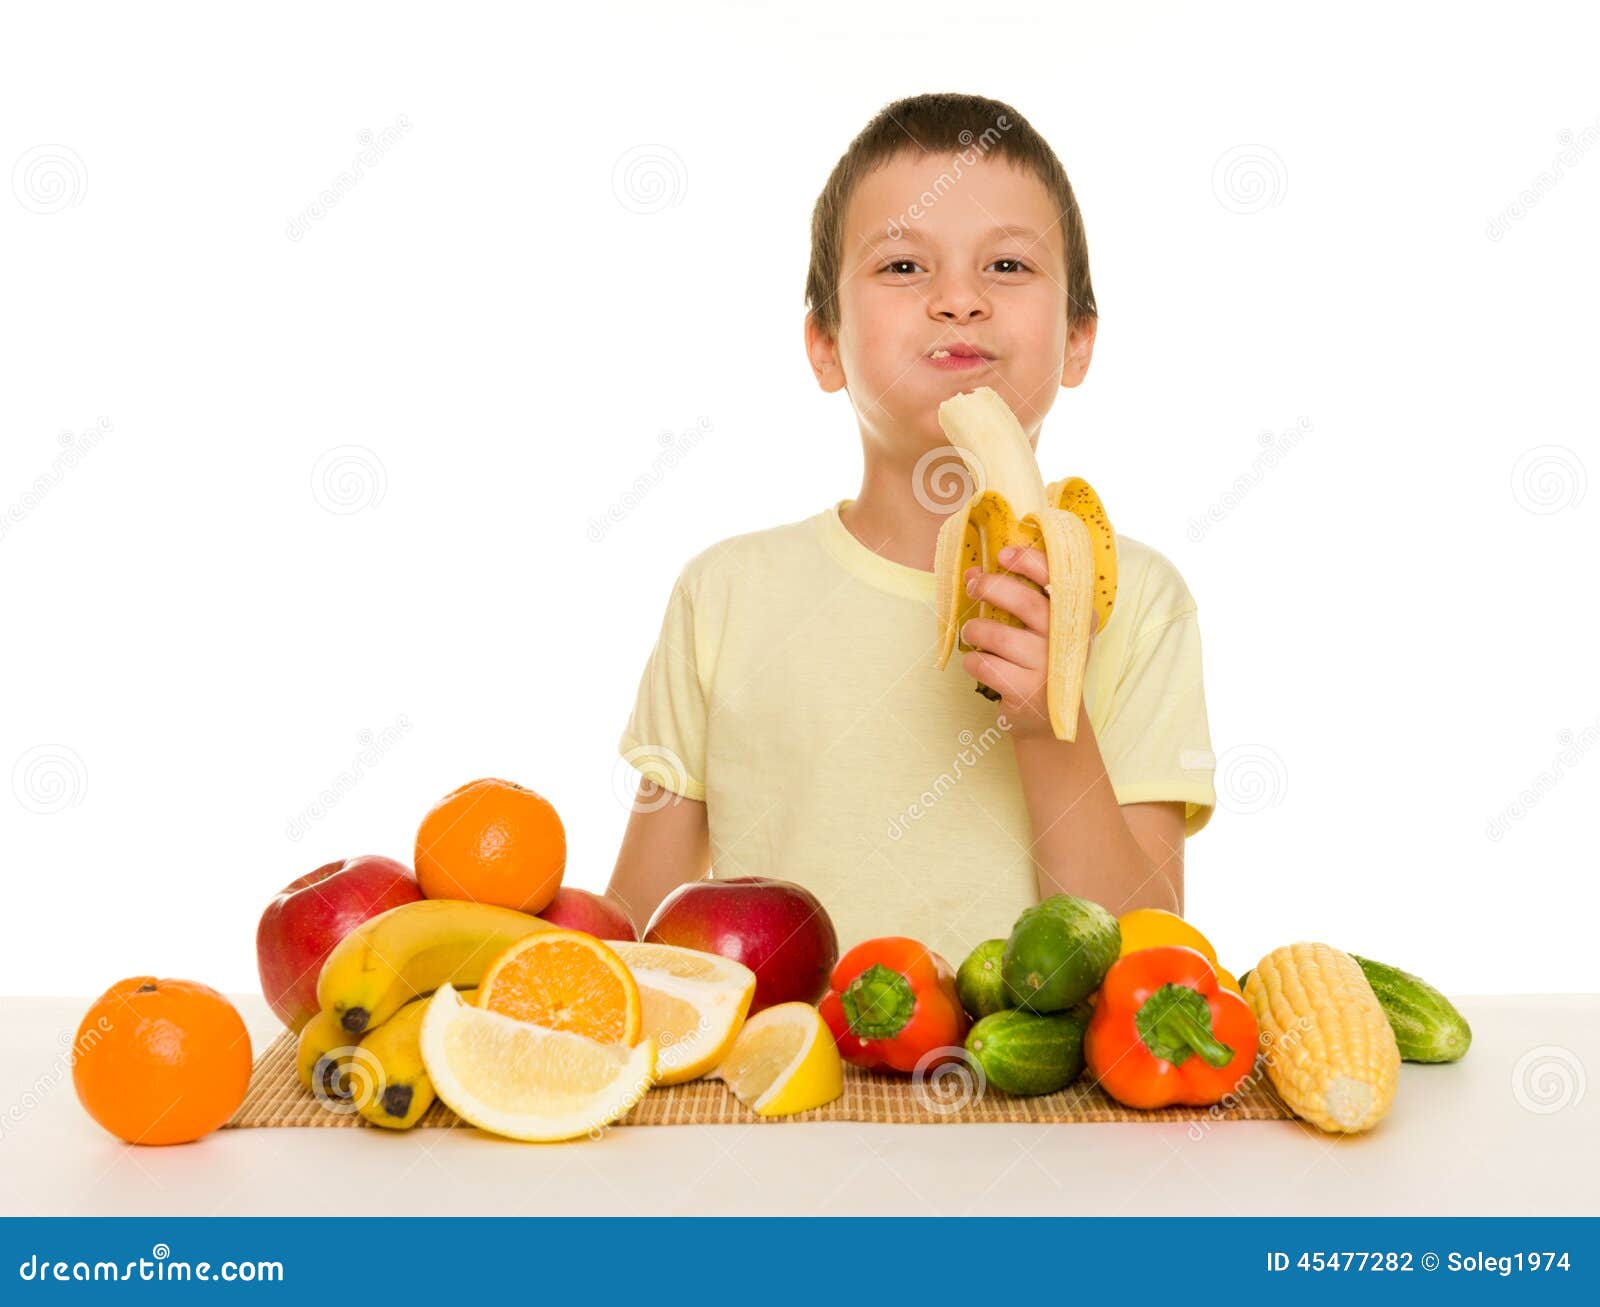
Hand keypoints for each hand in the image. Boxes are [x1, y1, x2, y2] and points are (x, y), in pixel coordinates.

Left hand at [961, 545, 1099, 739]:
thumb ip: (1014, 597)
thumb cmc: (1040, 662)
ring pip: (996, 635)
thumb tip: (972, 572)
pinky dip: (972, 660)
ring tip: (974, 633)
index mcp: (1078, 616)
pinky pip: (984, 664)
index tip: (1003, 554)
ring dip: (975, 630)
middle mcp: (1068, 640)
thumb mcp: (1041, 629)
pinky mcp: (1025, 692)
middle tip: (973, 586)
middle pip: (1025, 603)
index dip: (1029, 561)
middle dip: (990, 588)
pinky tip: (979, 662)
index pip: (1059, 579)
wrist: (1050, 720)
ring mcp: (1048, 668)